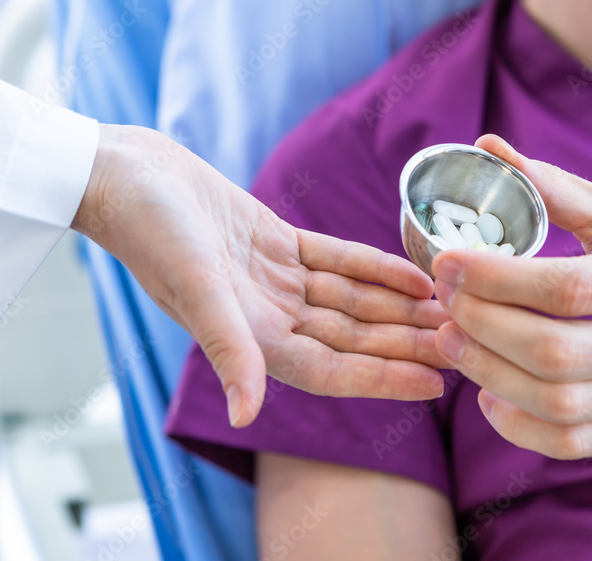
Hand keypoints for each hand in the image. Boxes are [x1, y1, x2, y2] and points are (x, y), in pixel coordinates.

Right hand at [73, 125, 449, 427]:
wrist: (127, 175)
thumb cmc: (149, 232)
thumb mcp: (194, 287)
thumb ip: (227, 349)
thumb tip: (245, 416)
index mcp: (250, 337)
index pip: (332, 371)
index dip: (384, 378)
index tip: (437, 383)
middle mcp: (267, 316)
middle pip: (351, 338)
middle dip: (405, 342)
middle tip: (464, 343)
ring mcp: (274, 280)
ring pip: (352, 301)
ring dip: (398, 308)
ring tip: (451, 310)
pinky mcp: (276, 243)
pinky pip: (337, 261)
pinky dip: (374, 267)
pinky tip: (412, 273)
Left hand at [430, 134, 591, 459]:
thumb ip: (559, 190)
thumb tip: (490, 150)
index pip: (568, 287)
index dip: (496, 279)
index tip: (447, 262)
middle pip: (554, 350)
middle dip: (482, 327)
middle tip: (443, 303)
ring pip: (555, 402)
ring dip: (488, 374)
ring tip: (452, 341)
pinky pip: (568, 444)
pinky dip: (516, 425)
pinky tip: (488, 394)